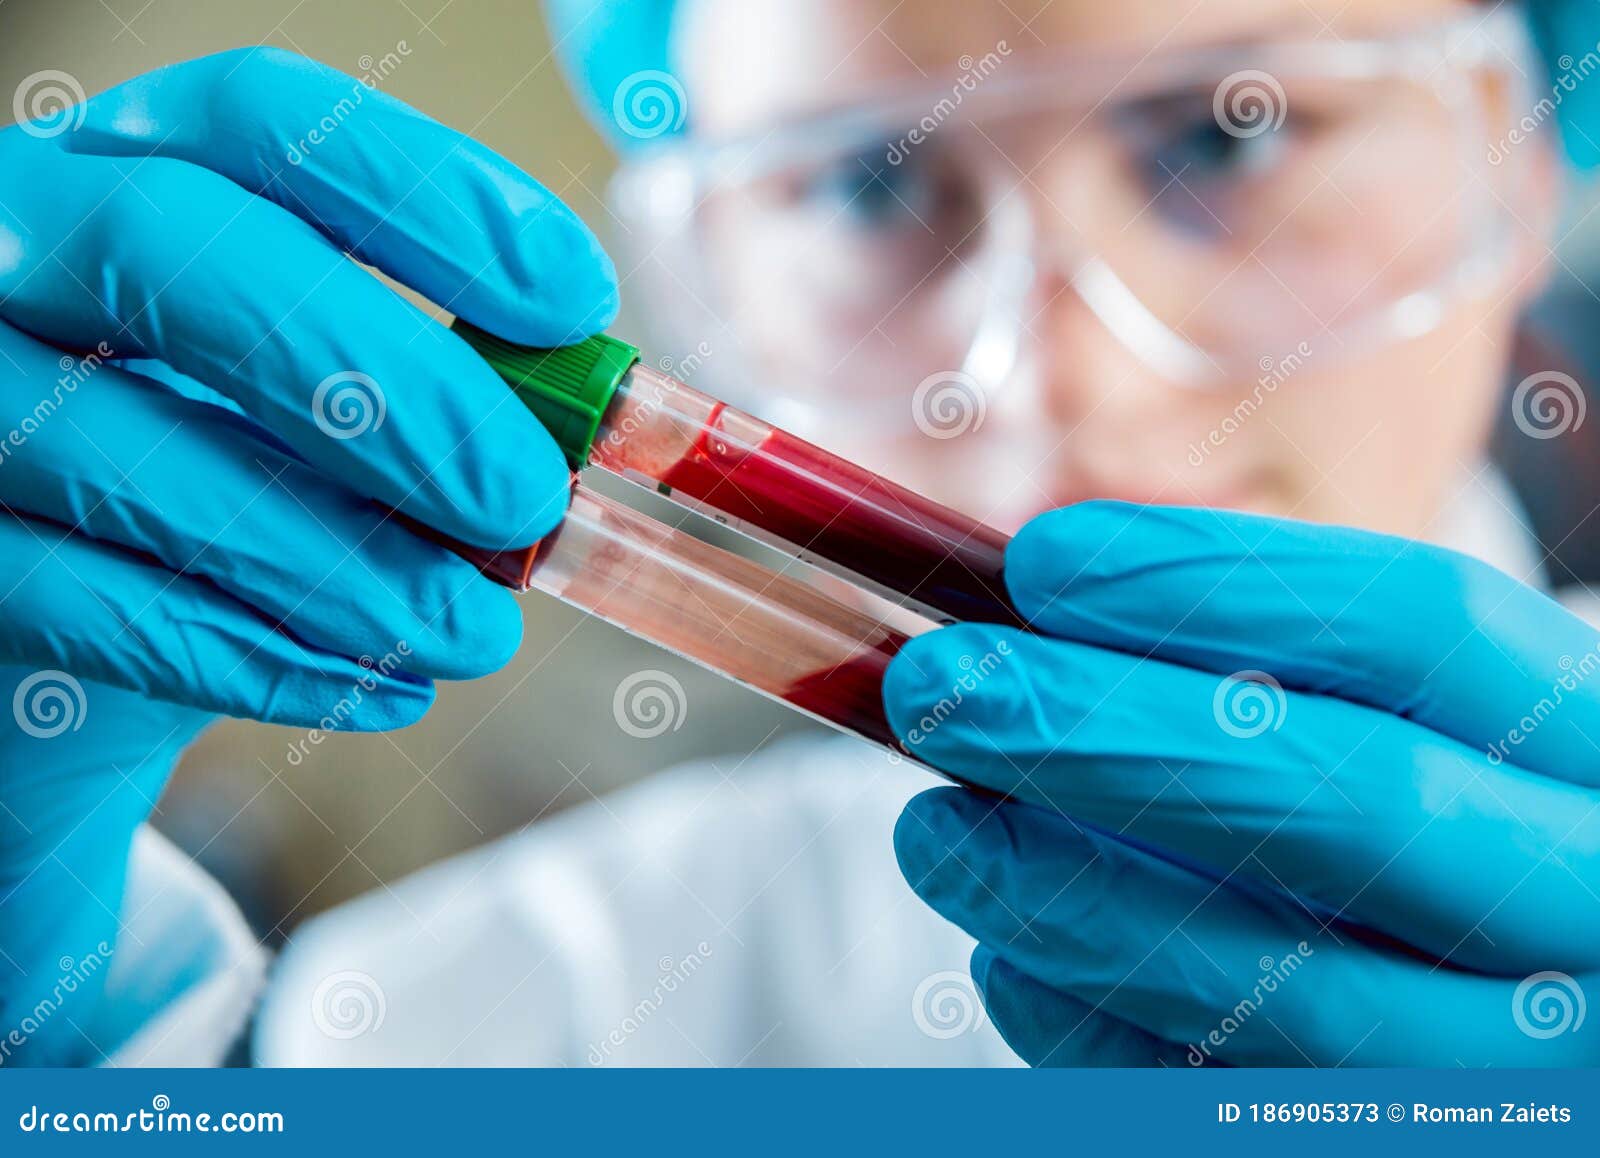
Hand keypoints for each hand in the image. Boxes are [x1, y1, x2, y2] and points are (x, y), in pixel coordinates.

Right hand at [0, 48, 614, 1063]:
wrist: (39, 621)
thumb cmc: (209, 475)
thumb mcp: (304, 404)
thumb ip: (421, 390)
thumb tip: (574, 430)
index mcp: (124, 171)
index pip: (262, 121)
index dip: (428, 196)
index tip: (572, 302)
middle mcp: (8, 250)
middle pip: (177, 252)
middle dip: (383, 385)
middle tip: (522, 498)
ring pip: (127, 454)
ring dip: (340, 562)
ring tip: (474, 632)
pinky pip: (89, 608)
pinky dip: (261, 657)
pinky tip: (385, 688)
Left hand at [887, 502, 1599, 1065]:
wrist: (1526, 981)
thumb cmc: (1437, 807)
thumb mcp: (1410, 717)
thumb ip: (1257, 666)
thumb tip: (1030, 619)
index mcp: (1597, 751)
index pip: (1420, 632)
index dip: (1213, 586)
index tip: (1041, 561)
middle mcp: (1591, 911)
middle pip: (1354, 802)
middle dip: (1111, 735)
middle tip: (942, 687)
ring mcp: (1514, 1068)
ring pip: (1283, 988)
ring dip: (1064, 894)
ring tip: (935, 830)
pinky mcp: (1398, 1145)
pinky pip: (1217, 1103)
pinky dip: (1090, 1029)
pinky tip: (1006, 957)